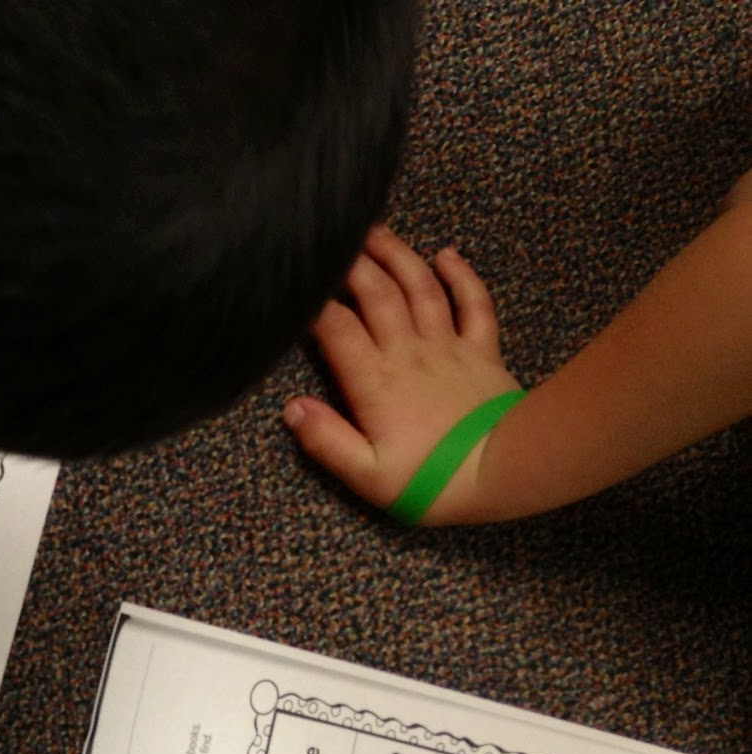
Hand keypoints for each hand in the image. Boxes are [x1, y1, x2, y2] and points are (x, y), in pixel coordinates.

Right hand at [283, 226, 521, 522]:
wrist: (501, 473)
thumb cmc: (429, 483)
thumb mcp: (367, 475)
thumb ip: (327, 441)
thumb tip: (292, 409)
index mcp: (376, 382)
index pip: (337, 329)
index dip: (314, 306)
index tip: (298, 289)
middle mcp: (409, 353)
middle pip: (377, 295)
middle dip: (353, 264)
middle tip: (334, 239)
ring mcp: (449, 348)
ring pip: (420, 288)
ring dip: (397, 256)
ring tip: (375, 232)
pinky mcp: (482, 352)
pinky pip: (473, 303)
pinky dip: (461, 275)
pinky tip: (447, 255)